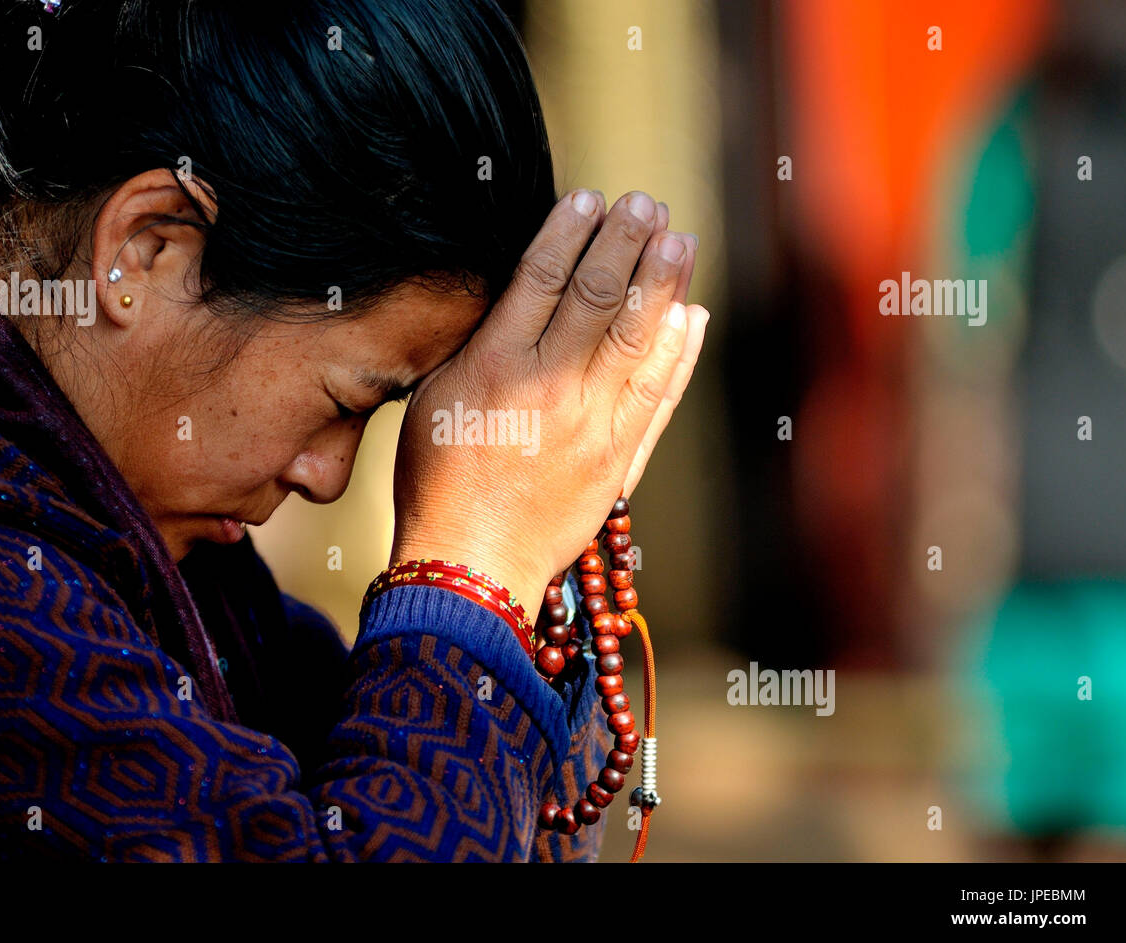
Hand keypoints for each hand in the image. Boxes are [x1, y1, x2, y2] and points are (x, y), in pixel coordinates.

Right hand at [391, 189, 708, 623]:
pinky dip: (678, 355)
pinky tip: (691, 317)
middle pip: (598, 297)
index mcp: (495, 367)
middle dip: (626, 241)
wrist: (472, 562)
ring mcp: (592, 426)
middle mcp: (549, 389)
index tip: (588, 196)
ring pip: (637, 340)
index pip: (542, 278)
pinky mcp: (619, 460)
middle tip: (645, 203)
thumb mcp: (434, 399)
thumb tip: (522, 295)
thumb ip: (479, 345)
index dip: (570, 230)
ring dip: (663, 284)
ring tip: (679, 241)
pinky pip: (658, 397)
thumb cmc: (437, 480)